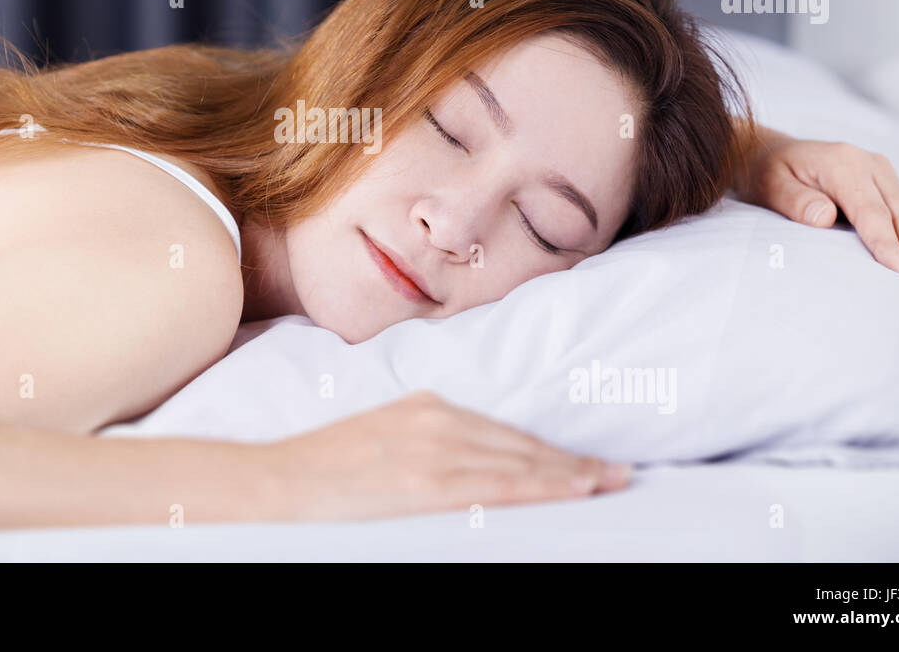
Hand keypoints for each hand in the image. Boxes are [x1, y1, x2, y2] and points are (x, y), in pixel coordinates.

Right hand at [261, 390, 630, 521]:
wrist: (280, 479)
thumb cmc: (327, 466)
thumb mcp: (384, 433)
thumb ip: (427, 437)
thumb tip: (470, 455)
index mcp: (428, 407)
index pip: (505, 433)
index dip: (551, 450)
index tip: (588, 461)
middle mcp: (438, 421)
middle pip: (520, 447)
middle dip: (571, 463)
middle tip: (618, 475)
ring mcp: (434, 451)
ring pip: (518, 464)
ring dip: (567, 476)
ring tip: (605, 484)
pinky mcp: (426, 482)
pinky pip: (495, 487)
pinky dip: (538, 488)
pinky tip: (567, 492)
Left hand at [735, 129, 898, 307]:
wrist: (773, 154)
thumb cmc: (769, 174)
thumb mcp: (771, 185)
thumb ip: (795, 202)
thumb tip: (824, 218)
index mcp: (845, 164)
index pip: (874, 213)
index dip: (892, 246)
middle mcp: (873, 167)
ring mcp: (886, 177)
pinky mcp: (892, 189)